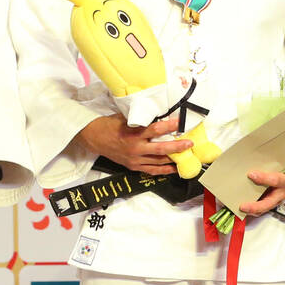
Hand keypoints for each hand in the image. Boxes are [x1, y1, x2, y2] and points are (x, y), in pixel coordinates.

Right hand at [76, 114, 191, 174]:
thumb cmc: (110, 125)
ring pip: (159, 161)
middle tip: (189, 143)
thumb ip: (141, 118)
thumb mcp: (125, 117)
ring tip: (186, 155)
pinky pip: (152, 170)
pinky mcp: (133, 167)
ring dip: (174, 159)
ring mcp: (135, 160)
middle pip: (161, 149)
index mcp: (133, 134)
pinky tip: (174, 168)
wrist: (94, 138)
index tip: (180, 121)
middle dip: (177, 146)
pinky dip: (164, 170)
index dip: (170, 126)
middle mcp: (135, 148)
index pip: (156, 129)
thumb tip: (159, 113)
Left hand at [239, 166, 284, 216]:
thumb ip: (271, 161)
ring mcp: (275, 200)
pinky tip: (241, 205)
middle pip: (268, 203)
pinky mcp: (269, 202)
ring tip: (239, 208)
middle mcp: (281, 193)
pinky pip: (260, 208)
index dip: (263, 178)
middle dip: (255, 207)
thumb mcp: (283, 163)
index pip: (275, 180)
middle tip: (243, 206)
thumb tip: (256, 150)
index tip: (251, 174)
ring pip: (263, 209)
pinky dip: (251, 209)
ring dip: (251, 210)